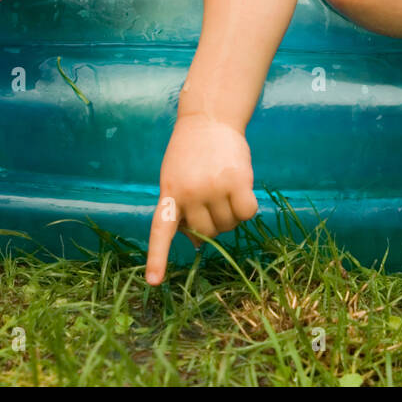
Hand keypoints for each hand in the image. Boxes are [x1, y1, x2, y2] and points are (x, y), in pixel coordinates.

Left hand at [145, 114, 258, 285]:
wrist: (209, 119)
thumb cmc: (190, 154)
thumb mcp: (174, 179)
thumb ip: (181, 210)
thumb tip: (196, 243)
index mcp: (168, 193)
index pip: (160, 231)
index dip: (157, 258)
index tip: (154, 282)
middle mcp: (189, 193)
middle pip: (206, 233)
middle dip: (213, 224)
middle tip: (214, 200)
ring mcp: (213, 187)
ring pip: (229, 224)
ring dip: (231, 214)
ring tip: (225, 188)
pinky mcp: (237, 181)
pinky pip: (247, 213)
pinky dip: (248, 207)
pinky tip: (242, 190)